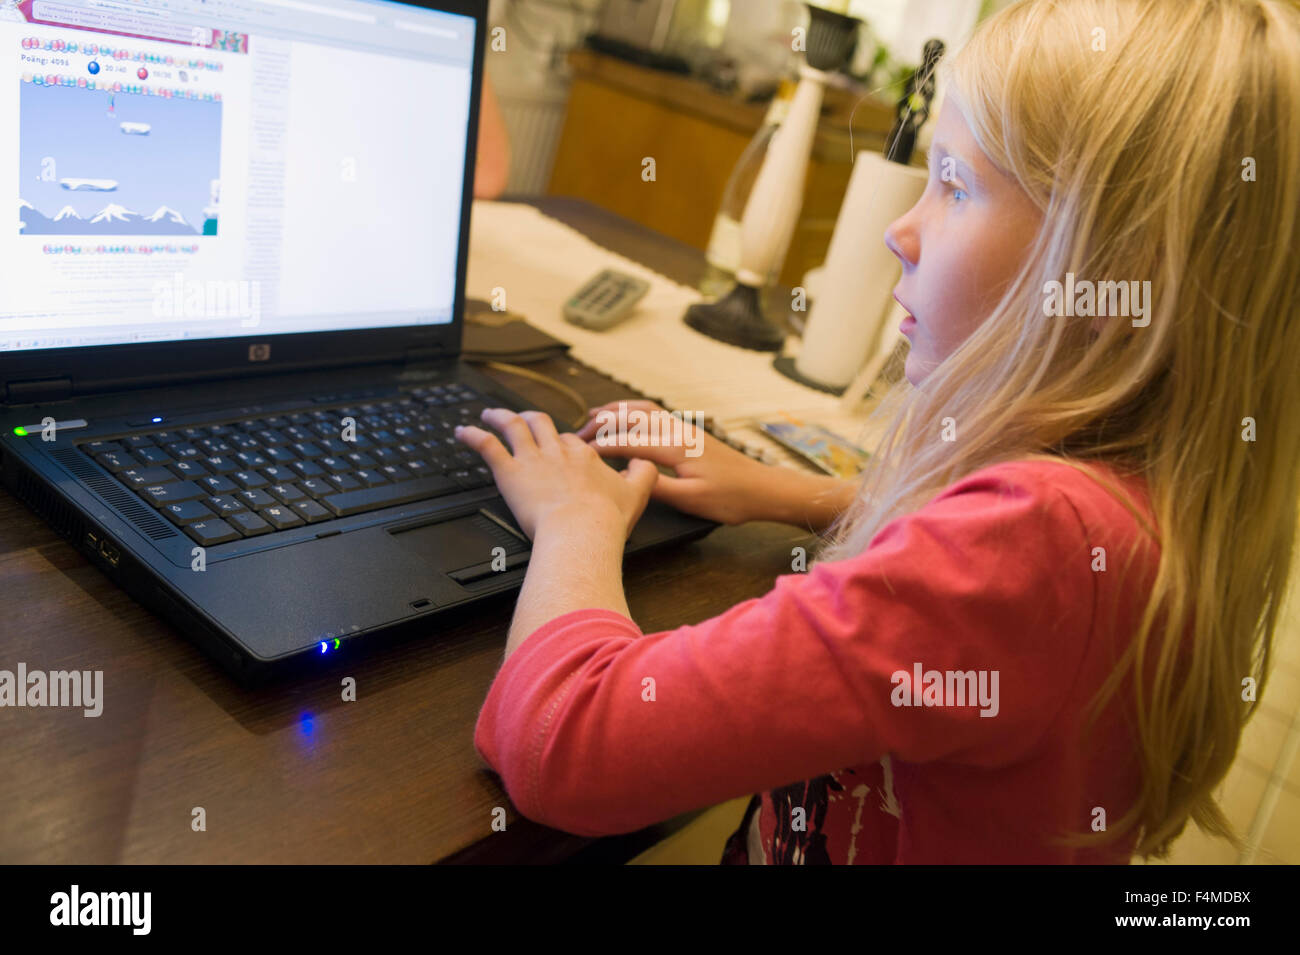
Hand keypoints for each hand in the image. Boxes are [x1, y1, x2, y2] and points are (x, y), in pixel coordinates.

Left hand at [454, 407, 658, 539]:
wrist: (582, 530)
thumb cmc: (605, 519)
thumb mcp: (637, 494)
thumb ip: (643, 475)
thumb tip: (647, 462)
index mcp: (584, 456)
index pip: (571, 442)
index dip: (564, 444)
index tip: (561, 449)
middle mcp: (557, 451)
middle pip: (542, 425)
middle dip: (532, 419)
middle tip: (525, 419)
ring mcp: (532, 459)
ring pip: (513, 427)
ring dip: (499, 417)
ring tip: (489, 414)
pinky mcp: (510, 472)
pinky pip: (487, 446)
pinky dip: (473, 435)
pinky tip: (462, 432)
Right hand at [574, 399, 779, 525]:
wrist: (762, 488)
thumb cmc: (732, 497)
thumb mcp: (691, 500)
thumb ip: (657, 487)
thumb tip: (626, 478)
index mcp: (676, 447)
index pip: (628, 441)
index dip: (601, 446)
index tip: (579, 453)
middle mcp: (678, 430)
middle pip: (631, 417)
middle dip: (601, 423)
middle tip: (578, 435)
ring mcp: (684, 428)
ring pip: (643, 410)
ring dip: (616, 411)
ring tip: (593, 417)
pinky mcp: (689, 432)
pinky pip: (654, 413)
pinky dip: (632, 411)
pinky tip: (625, 418)